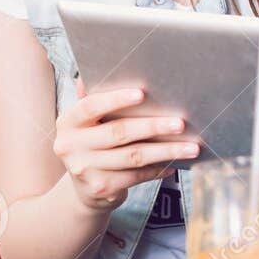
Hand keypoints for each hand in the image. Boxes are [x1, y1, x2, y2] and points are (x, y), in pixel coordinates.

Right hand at [51, 81, 197, 212]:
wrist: (85, 191)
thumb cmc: (93, 147)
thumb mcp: (87, 125)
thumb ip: (96, 101)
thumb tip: (112, 67)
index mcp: (68, 123)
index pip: (90, 106)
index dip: (116, 99)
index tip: (142, 93)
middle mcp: (70, 146)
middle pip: (118, 132)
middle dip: (153, 126)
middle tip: (180, 123)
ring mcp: (84, 169)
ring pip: (133, 156)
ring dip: (165, 151)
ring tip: (190, 147)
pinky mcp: (101, 188)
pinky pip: (136, 175)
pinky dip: (157, 169)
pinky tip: (173, 164)